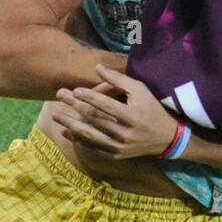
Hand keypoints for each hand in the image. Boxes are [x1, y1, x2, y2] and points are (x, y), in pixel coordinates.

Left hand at [51, 65, 178, 158]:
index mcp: (132, 116)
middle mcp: (124, 134)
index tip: (75, 90)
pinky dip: (78, 140)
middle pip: (94, 119)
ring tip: (55, 115)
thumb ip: (118, 79)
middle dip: (74, 106)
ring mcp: (118, 147)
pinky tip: (65, 132)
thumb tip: (97, 67)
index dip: (89, 97)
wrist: (166, 139)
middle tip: (59, 95)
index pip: (106, 105)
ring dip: (70, 125)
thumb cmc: (152, 109)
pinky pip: (92, 147)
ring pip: (89, 135)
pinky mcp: (115, 155)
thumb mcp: (140, 90)